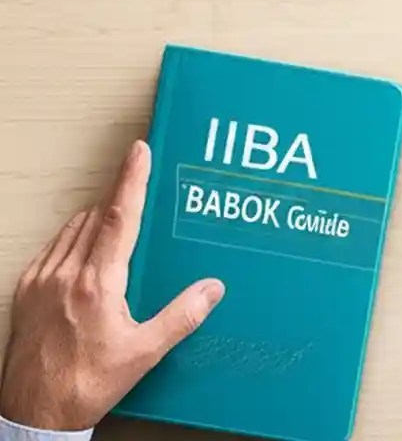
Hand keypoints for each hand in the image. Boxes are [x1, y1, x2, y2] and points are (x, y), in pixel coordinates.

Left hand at [0, 141, 224, 430]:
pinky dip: (73, 241)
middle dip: (119, 201)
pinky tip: (84, 256)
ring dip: (96, 221)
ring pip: (72, 230)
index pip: (119, 218)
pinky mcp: (26, 291)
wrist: (36, 411)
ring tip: (118, 227)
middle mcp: (66, 275)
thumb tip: (212, 289)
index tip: (139, 152)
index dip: (132, 181)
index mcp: (97, 285)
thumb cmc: (86, 385)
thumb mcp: (144, 353)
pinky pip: (53, 249)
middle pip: (96, 218)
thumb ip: (182, 317)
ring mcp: (41, 281)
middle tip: (139, 191)